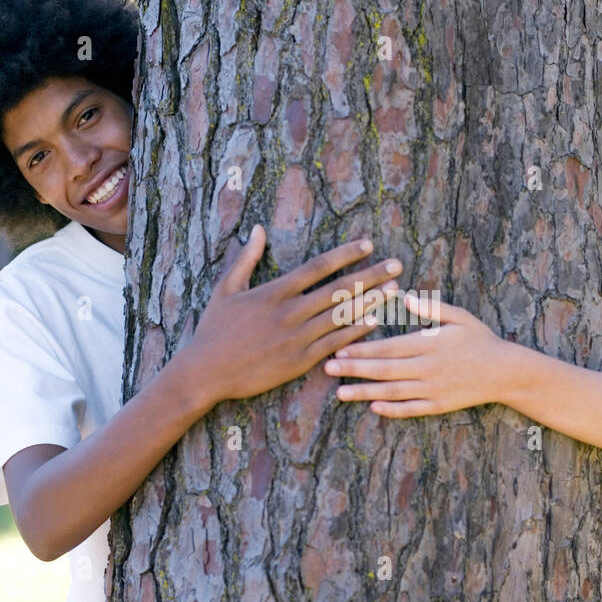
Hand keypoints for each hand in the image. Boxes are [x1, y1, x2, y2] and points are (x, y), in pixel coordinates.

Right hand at [184, 225, 402, 404]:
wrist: (206, 372)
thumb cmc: (214, 330)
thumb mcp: (226, 289)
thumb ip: (245, 259)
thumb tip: (257, 229)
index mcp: (274, 292)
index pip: (318, 267)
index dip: (345, 254)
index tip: (367, 244)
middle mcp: (290, 313)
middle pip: (338, 289)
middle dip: (370, 274)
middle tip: (396, 263)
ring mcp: (297, 338)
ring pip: (341, 315)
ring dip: (370, 301)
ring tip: (394, 289)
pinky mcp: (300, 361)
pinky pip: (335, 343)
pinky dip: (356, 331)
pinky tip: (376, 320)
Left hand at [322, 292, 505, 416]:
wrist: (505, 372)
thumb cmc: (481, 340)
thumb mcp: (460, 316)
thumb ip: (431, 308)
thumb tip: (404, 295)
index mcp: (429, 343)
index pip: (388, 347)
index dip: (362, 349)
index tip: (339, 349)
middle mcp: (427, 367)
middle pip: (384, 370)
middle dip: (354, 369)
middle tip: (327, 369)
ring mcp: (432, 388)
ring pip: (392, 392)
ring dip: (364, 393)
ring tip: (340, 393)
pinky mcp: (439, 405)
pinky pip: (411, 409)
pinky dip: (391, 410)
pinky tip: (373, 409)